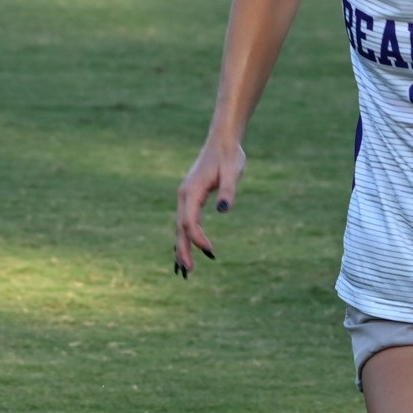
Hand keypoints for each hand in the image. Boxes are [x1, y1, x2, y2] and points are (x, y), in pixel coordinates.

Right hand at [174, 139, 244, 276]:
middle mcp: (184, 196)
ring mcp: (185, 197)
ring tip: (185, 268)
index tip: (211, 250)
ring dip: (181, 247)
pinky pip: (184, 222)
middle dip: (183, 250)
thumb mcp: (233, 171)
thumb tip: (224, 210)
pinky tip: (187, 250)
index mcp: (191, 192)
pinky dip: (184, 237)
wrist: (221, 141)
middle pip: (179, 228)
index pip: (189, 221)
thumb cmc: (229, 156)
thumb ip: (228, 191)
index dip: (197, 238)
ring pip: (179, 227)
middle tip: (188, 271)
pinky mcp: (190, 198)